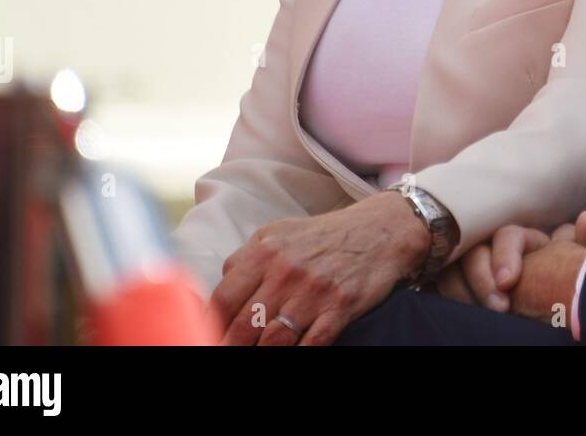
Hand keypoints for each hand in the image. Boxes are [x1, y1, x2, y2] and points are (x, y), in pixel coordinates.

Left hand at [209, 192, 429, 344]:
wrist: (380, 231)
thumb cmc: (325, 236)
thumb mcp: (280, 233)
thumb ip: (247, 257)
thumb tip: (219, 285)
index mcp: (266, 251)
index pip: (223, 298)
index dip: (208, 326)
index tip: (204, 339)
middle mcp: (286, 270)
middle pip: (243, 325)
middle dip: (230, 346)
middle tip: (226, 352)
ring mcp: (314, 290)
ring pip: (273, 340)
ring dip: (262, 352)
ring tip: (258, 354)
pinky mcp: (340, 306)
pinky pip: (311, 344)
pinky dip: (298, 353)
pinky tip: (293, 352)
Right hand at [435, 210, 585, 310]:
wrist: (558, 311)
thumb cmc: (570, 283)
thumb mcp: (583, 262)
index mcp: (524, 240)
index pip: (507, 234)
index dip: (505, 254)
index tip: (509, 282)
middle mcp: (494, 250)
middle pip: (473, 250)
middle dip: (480, 278)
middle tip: (499, 308)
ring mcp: (473, 269)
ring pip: (452, 267)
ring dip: (460, 291)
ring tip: (478, 316)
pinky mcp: (460, 288)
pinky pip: (440, 284)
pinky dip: (445, 295)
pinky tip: (457, 312)